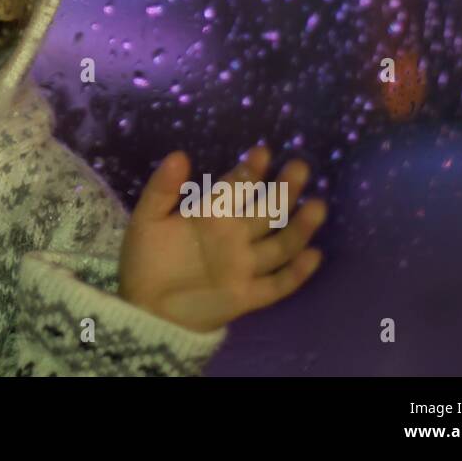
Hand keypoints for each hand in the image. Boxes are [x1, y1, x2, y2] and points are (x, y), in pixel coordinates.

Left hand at [117, 144, 325, 332]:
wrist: (144, 308)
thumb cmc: (146, 259)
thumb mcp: (147, 219)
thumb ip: (162, 189)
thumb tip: (179, 154)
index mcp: (211, 215)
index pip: (236, 188)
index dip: (249, 171)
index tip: (262, 152)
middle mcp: (234, 237)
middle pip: (266, 211)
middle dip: (283, 190)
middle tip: (300, 166)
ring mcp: (244, 266)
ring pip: (279, 244)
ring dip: (299, 226)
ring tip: (316, 205)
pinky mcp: (248, 296)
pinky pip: (278, 285)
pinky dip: (296, 273)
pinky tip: (314, 255)